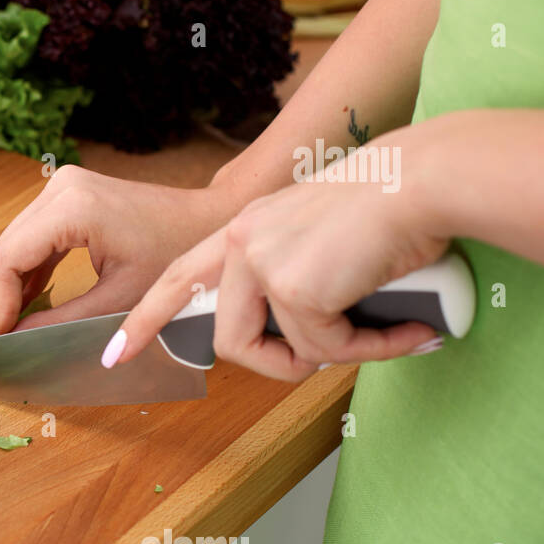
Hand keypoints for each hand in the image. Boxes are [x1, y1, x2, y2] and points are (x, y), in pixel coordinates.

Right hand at [0, 165, 233, 343]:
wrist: (211, 220)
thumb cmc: (178, 256)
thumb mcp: (119, 299)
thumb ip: (59, 322)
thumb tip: (10, 343)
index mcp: (72, 208)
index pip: (7, 259)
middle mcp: (59, 188)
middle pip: (3, 251)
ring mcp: (61, 189)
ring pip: (12, 246)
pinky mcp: (68, 198)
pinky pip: (31, 240)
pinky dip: (21, 275)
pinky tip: (8, 309)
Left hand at [113, 179, 447, 380]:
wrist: (424, 181)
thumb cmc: (392, 207)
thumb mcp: (322, 240)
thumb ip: (295, 281)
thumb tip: (304, 342)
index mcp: (246, 228)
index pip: (180, 277)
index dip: (148, 319)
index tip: (118, 352)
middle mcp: (243, 242)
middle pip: (228, 338)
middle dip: (277, 363)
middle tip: (320, 362)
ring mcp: (262, 264)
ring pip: (279, 352)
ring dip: (335, 354)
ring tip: (384, 331)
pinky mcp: (294, 288)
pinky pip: (326, 350)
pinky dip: (372, 347)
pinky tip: (408, 327)